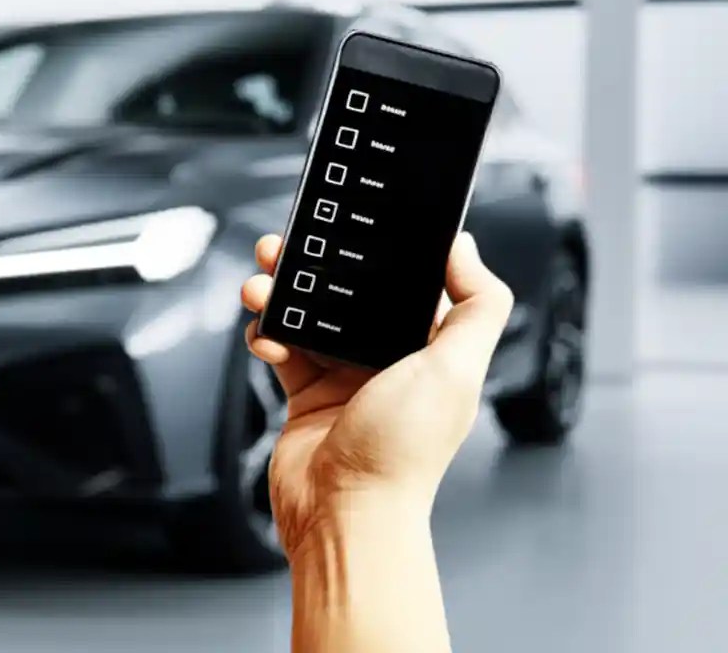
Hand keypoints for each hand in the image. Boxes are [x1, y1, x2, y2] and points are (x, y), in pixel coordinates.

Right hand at [241, 232, 511, 559]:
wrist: (342, 513)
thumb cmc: (399, 455)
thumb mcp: (454, 369)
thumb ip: (474, 304)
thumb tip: (465, 245)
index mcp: (431, 350)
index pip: (409, 282)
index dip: (382, 251)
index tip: (357, 221)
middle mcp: (388, 360)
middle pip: (350, 292)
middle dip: (317, 266)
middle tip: (287, 245)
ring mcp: (344, 377)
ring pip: (310, 314)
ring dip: (282, 294)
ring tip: (261, 285)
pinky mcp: (305, 394)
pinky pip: (283, 346)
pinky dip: (268, 335)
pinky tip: (266, 338)